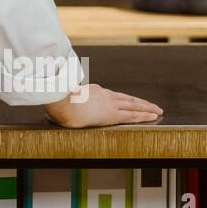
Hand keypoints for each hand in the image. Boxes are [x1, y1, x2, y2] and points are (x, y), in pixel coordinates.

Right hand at [43, 83, 162, 127]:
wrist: (61, 102)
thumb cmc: (57, 103)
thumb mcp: (58, 101)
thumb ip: (58, 106)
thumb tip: (49, 111)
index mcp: (92, 91)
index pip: (110, 95)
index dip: (120, 98)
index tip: (127, 100)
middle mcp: (103, 95)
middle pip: (126, 98)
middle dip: (138, 101)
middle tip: (150, 104)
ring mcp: (109, 104)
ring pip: (133, 105)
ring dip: (146, 107)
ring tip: (157, 110)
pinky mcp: (113, 114)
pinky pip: (133, 114)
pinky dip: (145, 115)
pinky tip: (154, 116)